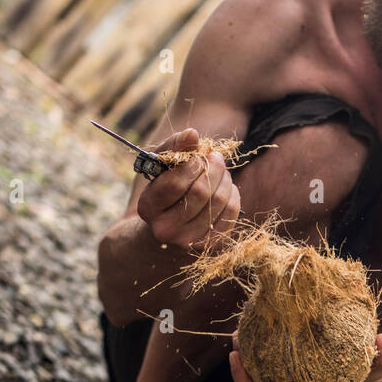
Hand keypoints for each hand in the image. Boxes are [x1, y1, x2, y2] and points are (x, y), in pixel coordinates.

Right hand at [136, 127, 239, 251]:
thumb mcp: (160, 169)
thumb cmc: (162, 194)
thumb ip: (173, 147)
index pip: (176, 183)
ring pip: (218, 202)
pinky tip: (227, 189)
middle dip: (213, 169)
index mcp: (148, 208)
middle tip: (216, 159)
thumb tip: (192, 133)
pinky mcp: (209, 247)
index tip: (199, 155)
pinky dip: (233, 196)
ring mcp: (188, 242)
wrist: (163, 237)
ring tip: (222, 172)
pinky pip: (230, 215)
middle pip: (201, 192)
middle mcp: (166, 229)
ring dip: (225, 180)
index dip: (193, 164)